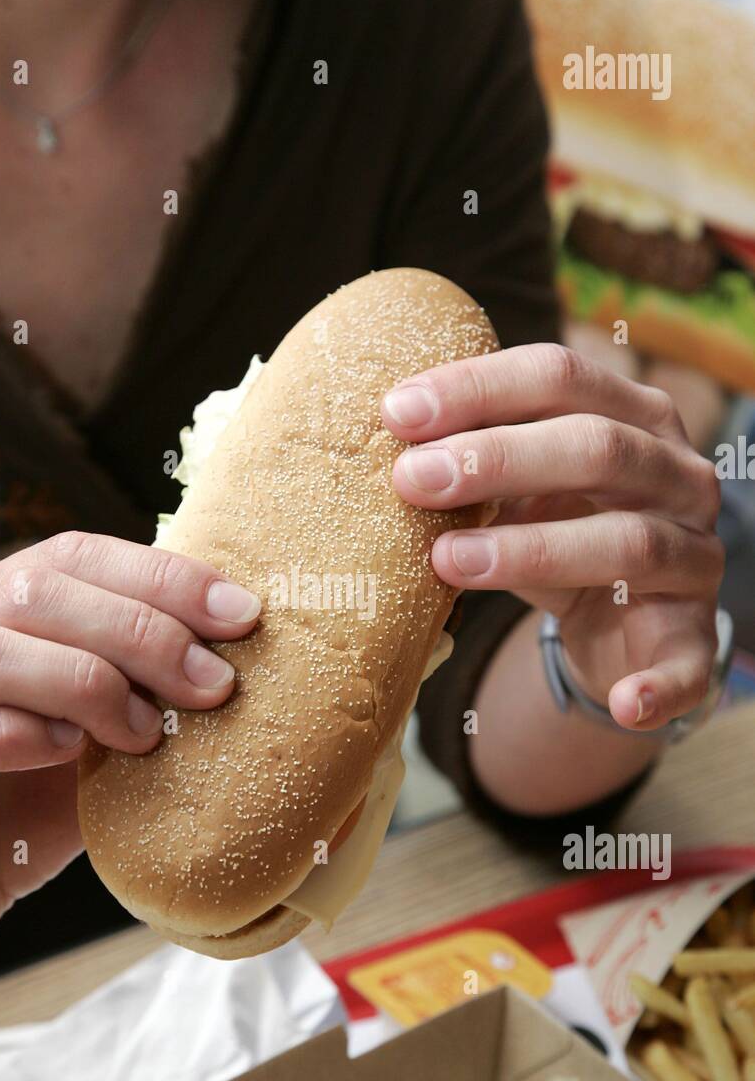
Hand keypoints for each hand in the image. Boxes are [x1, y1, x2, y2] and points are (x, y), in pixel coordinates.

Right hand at [0, 532, 259, 982]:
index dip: (161, 577)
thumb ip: (135, 693)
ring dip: (84, 679)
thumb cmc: (11, 816)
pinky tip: (69, 753)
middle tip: (211, 684)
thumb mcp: (89, 743)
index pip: (72, 557)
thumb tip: (232, 657)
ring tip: (143, 731)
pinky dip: (17, 736)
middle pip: (34, 591)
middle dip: (143, 629)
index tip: (240, 616)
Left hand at [383, 343, 722, 730]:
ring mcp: (694, 554)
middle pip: (597, 448)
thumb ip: (474, 463)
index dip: (478, 389)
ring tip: (445, 562)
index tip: (397, 412)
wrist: (620, 620)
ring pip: (629, 542)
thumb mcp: (518, 490)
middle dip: (497, 458)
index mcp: (633, 416)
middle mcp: (677, 475)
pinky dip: (659, 686)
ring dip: (533, 550)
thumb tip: (385, 441)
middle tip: (411, 478)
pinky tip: (623, 702)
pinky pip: (688, 662)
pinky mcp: (695, 635)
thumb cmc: (559, 531)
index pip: (559, 378)